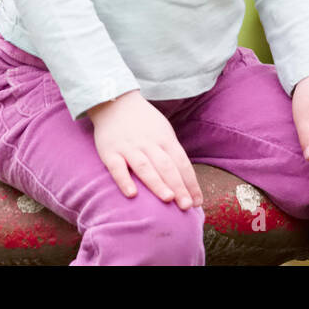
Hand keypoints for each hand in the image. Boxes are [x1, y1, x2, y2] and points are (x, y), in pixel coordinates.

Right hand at [87, 91, 203, 210]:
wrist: (115, 102)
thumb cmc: (143, 123)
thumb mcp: (163, 131)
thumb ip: (173, 153)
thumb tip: (188, 180)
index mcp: (164, 139)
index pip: (181, 163)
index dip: (190, 183)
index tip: (198, 202)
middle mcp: (148, 144)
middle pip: (166, 167)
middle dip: (178, 186)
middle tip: (187, 206)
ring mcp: (128, 148)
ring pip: (145, 167)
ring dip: (157, 183)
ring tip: (168, 199)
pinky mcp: (110, 152)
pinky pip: (117, 167)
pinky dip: (124, 180)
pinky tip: (132, 194)